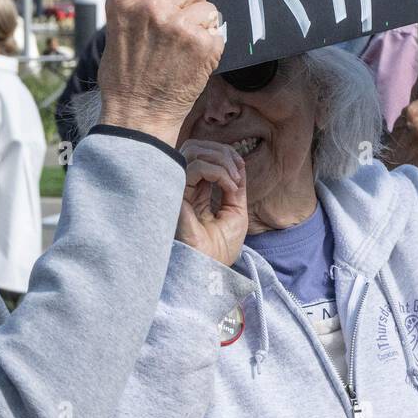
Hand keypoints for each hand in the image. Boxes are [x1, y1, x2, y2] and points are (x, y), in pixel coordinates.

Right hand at [97, 0, 222, 143]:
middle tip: (175, 29)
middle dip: (190, 1)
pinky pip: (218, 30)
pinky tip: (191, 61)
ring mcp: (178, 25)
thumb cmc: (127, 73)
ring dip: (201, 24)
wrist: (136, 116)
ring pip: (208, 6)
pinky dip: (210, 45)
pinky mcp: (202, 43)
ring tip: (180, 48)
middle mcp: (151, 6)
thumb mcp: (119, 24)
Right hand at [177, 140, 248, 265]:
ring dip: (221, 160)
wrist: (212, 269)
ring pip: (193, 151)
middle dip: (222, 152)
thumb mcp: (236, 211)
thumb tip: (239, 164)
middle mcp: (183, 187)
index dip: (224, 155)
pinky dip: (218, 171)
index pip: (203, 156)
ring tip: (234, 180)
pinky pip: (195, 167)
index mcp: (195, 191)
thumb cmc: (221, 248)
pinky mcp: (176, 194)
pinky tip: (229, 187)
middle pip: (195, 147)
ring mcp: (178, 189)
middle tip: (238, 171)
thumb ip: (235, 187)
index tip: (241, 169)